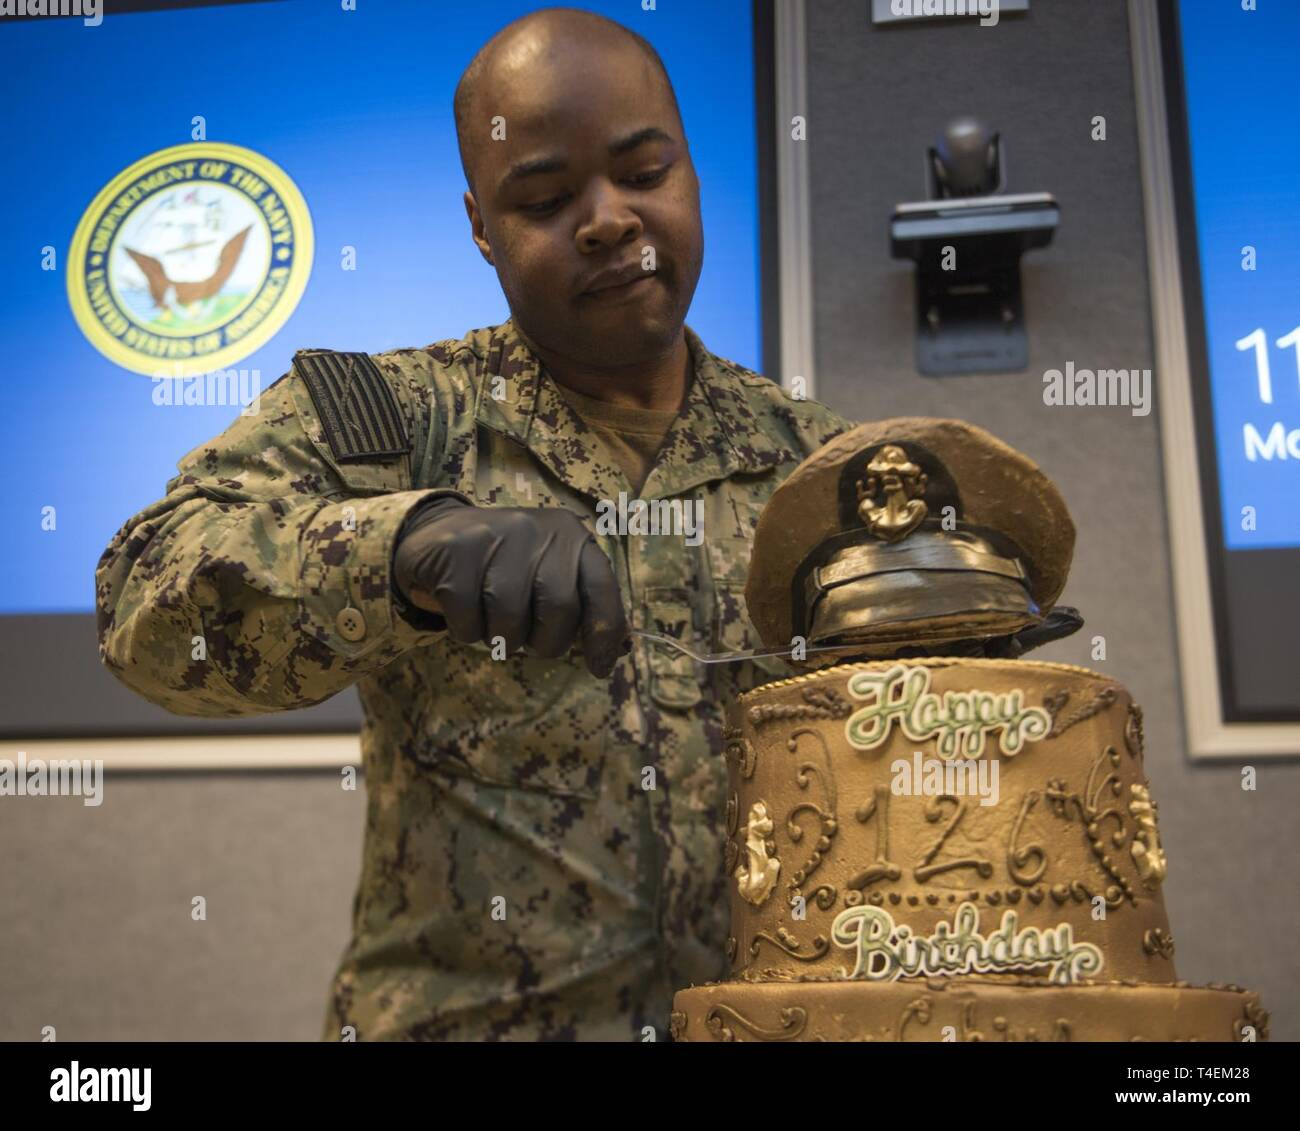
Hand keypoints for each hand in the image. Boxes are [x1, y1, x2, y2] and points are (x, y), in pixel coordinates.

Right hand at [393, 495, 628, 677]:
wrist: (437, 533)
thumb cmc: (506, 566)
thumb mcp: (549, 574)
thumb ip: (583, 607)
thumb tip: (620, 649)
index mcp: (571, 537)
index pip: (602, 587)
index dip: (604, 633)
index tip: (600, 668)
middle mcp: (539, 530)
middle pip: (558, 609)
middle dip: (545, 642)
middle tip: (528, 640)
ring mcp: (495, 537)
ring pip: (510, 618)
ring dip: (501, 638)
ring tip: (492, 620)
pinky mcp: (456, 553)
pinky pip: (468, 620)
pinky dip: (467, 630)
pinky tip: (464, 610)